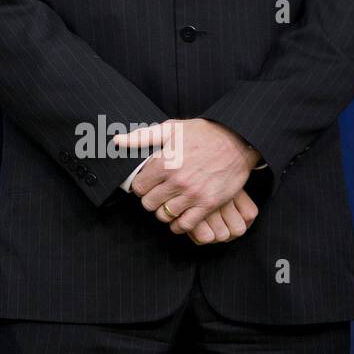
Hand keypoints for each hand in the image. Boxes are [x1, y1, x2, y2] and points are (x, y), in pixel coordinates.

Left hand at [113, 119, 259, 235]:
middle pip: (149, 204)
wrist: (236, 141)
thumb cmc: (202, 133)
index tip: (146, 184)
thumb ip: (142, 137)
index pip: (138, 187)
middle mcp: (177, 181)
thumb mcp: (170, 129)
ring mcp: (193, 194)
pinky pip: (186, 225)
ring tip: (168, 203)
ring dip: (163, 211)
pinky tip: (180, 215)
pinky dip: (179, 224)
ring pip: (164, 216)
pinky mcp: (208, 204)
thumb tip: (117, 141)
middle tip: (157, 194)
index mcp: (164, 163)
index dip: (140, 186)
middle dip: (150, 199)